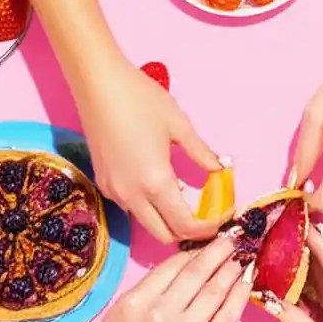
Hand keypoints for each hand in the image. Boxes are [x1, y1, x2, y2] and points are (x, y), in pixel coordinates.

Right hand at [77, 58, 223, 242]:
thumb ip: (200, 152)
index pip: (186, 226)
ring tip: (184, 200)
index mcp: (156, 183)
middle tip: (207, 215)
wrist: (97, 85)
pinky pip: (131, 208)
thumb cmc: (141, 100)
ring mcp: (114, 192)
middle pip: (165, 236)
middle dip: (188, 233)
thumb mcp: (178, 125)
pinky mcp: (103, 184)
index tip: (225, 216)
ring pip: (146, 224)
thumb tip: (219, 168)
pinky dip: (149, 208)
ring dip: (167, 221)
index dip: (209, 228)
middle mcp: (132, 196)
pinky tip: (158, 186)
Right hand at [94, 235, 252, 321]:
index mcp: (136, 302)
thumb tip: (175, 269)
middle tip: (234, 238)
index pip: (171, 266)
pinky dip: (239, 297)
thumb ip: (142, 293)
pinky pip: (227, 317)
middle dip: (218, 251)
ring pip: (215, 291)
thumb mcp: (117, 321)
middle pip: (197, 272)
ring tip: (242, 258)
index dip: (193, 252)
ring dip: (231, 270)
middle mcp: (161, 314)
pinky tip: (246, 284)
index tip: (206, 243)